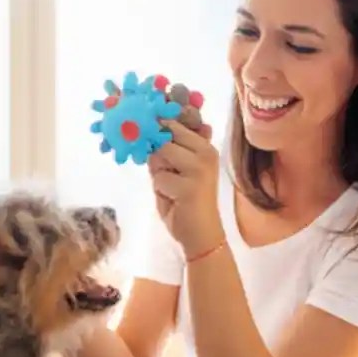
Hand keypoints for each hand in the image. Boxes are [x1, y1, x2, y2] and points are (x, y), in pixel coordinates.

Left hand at [147, 121, 224, 256]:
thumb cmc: (187, 201)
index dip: (158, 123)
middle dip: (157, 151)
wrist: (202, 234)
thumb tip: (155, 122)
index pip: (176, 122)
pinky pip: (159, 178)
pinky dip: (161, 190)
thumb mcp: (179, 169)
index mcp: (205, 145)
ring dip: (158, 173)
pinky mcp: (189, 185)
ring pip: (160, 155)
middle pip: (165, 135)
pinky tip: (174, 199)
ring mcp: (200, 168)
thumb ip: (171, 148)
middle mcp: (206, 152)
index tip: (151, 126)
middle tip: (168, 172)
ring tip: (172, 187)